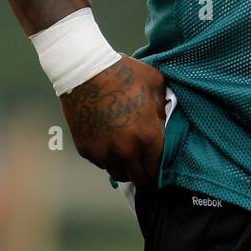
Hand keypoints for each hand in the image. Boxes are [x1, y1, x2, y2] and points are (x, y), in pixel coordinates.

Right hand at [60, 55, 166, 189]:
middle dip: (144, 177)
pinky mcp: (86, 149)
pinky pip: (101, 163)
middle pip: (139, 178)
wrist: (84, 71)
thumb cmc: (124, 73)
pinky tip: (110, 144)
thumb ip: (163, 108)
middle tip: (145, 172)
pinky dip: (107, 158)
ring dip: (125, 168)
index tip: (160, 173)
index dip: (160, 173)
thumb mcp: (155, 84)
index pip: (158, 168)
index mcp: (147, 135)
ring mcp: (103, 151)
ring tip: (127, 157)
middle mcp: (125, 150)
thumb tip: (165, 123)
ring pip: (118, 173)